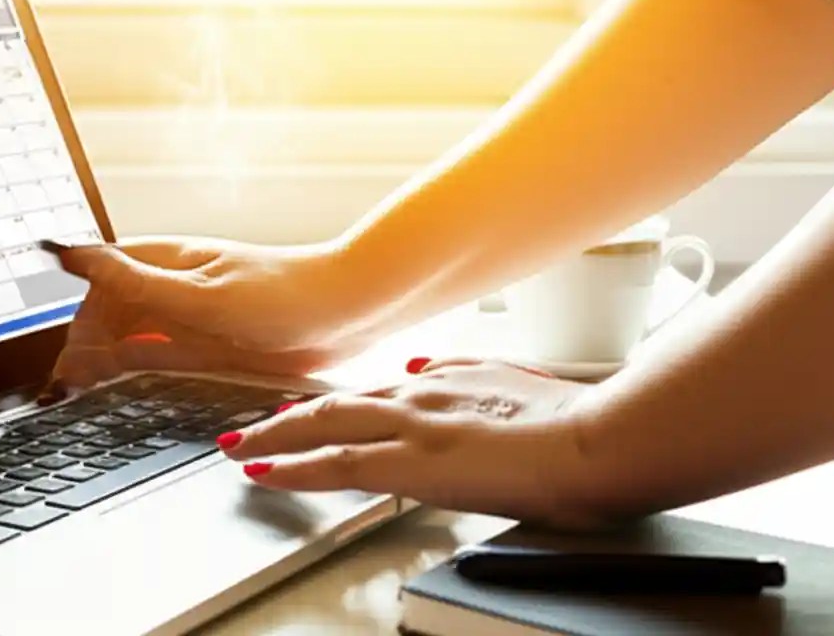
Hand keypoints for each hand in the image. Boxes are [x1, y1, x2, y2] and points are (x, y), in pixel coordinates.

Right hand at [51, 237, 376, 388]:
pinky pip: (164, 362)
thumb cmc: (284, 294)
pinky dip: (139, 377)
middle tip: (64, 390)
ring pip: (133, 342)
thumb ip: (134, 282)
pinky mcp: (215, 347)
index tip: (65, 359)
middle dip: (84, 349)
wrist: (352, 313)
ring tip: (80, 395)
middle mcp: (174, 289)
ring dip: (106, 366)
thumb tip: (69, 253)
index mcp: (166, 263)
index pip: (99, 286)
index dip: (77, 321)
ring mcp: (193, 320)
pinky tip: (126, 394)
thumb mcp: (200, 294)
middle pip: (111, 317)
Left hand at [218, 359, 601, 527]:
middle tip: (250, 425)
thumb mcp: (517, 381)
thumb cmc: (574, 422)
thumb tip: (425, 363)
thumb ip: (469, 372)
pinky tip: (263, 470)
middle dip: (288, 415)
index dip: (335, 402)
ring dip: (275, 434)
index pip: (375, 389)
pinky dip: (292, 466)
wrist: (595, 441)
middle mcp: (420, 394)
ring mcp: (411, 426)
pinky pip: (334, 463)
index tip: (307, 408)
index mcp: (448, 379)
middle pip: (337, 401)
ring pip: (323, 424)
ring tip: (238, 444)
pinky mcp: (409, 462)